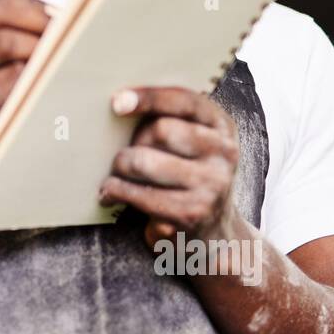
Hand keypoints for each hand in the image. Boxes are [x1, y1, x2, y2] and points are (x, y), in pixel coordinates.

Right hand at [0, 0, 51, 184]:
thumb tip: (56, 11)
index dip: (31, 1)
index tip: (56, 16)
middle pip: (0, 15)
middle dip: (39, 21)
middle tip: (64, 35)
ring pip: (8, 46)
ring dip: (41, 49)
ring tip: (58, 61)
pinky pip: (14, 87)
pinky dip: (37, 82)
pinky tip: (46, 88)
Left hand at [98, 86, 239, 247]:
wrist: (217, 235)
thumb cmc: (190, 178)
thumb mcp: (194, 144)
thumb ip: (170, 120)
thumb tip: (120, 103)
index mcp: (221, 125)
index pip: (184, 100)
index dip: (149, 98)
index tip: (117, 102)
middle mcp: (223, 152)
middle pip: (159, 130)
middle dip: (132, 141)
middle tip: (122, 156)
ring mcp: (212, 184)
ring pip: (143, 161)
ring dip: (119, 167)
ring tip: (114, 175)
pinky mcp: (193, 213)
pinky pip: (139, 194)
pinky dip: (115, 191)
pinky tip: (109, 193)